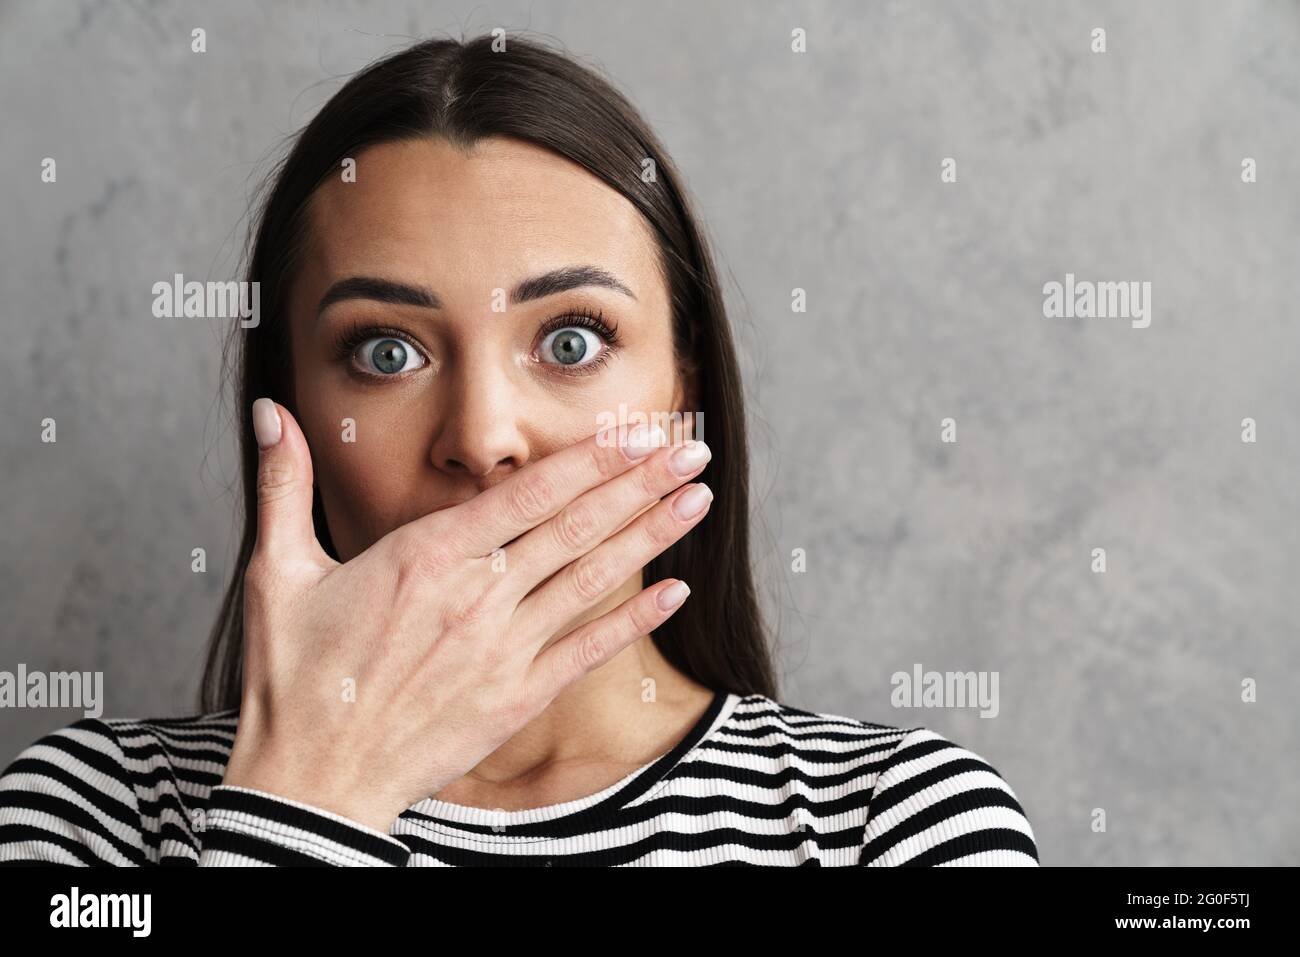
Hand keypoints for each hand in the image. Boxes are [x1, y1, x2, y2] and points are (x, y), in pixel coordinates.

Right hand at [220, 399, 712, 831]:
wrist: (310, 782)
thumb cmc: (293, 680)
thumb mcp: (280, 573)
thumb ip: (285, 485)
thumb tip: (271, 413)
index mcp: (426, 556)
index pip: (529, 492)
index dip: (592, 458)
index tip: (638, 430)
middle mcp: (477, 596)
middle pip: (577, 526)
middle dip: (642, 482)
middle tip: (694, 447)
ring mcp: (503, 648)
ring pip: (592, 578)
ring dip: (651, 535)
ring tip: (699, 499)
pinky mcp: (516, 696)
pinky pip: (588, 650)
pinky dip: (634, 619)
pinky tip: (674, 591)